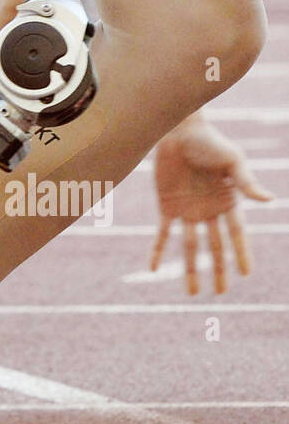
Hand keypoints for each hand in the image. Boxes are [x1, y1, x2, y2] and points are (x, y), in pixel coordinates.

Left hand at [150, 121, 272, 294]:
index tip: (246, 274)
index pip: (237, 234)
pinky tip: (153, 268)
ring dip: (190, 269)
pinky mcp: (167, 206)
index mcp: (228, 201)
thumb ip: (247, 182)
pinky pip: (162, 233)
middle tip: (220, 293)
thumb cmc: (210, 141)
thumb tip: (270, 200)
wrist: (178, 130)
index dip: (241, 253)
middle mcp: (209, 210)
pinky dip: (158, 250)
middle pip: (215, 246)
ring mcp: (187, 210)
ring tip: (193, 293)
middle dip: (219, 270)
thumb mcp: (233, 160)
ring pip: (190, 246)